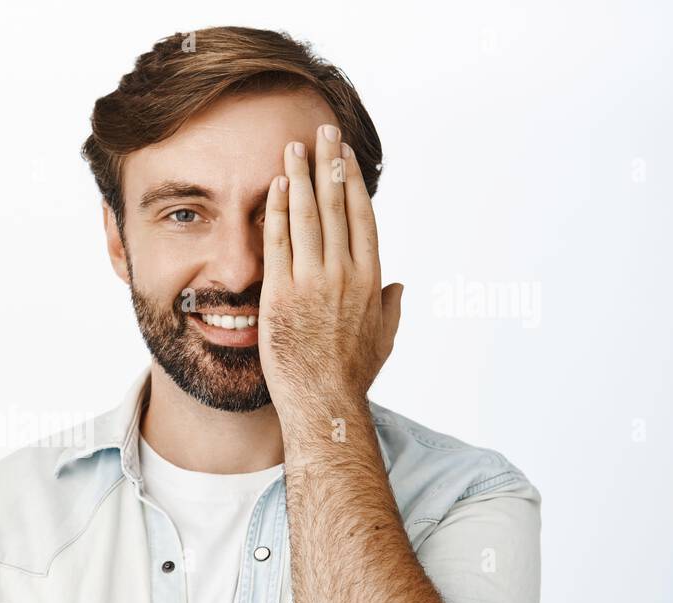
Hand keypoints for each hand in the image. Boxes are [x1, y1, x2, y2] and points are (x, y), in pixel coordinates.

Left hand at [257, 124, 401, 413]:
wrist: (323, 401)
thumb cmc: (352, 375)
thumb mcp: (383, 339)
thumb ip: (391, 308)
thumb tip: (399, 287)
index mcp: (371, 278)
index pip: (361, 217)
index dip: (351, 182)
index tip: (344, 157)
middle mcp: (345, 273)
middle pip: (335, 205)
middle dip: (328, 164)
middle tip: (321, 132)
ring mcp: (313, 281)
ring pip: (306, 215)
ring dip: (299, 176)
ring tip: (293, 147)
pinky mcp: (281, 293)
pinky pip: (279, 241)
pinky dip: (276, 210)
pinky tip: (274, 186)